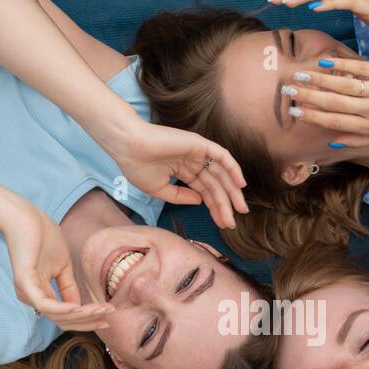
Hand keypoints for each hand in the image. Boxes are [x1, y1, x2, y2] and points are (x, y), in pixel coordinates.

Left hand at [0, 191, 114, 329]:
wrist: (26, 217)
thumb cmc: (43, 237)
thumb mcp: (63, 267)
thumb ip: (69, 288)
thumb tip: (80, 308)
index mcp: (40, 294)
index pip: (65, 316)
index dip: (87, 319)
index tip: (108, 315)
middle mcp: (32, 297)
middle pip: (62, 321)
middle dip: (88, 321)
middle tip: (109, 318)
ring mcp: (27, 291)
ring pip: (57, 315)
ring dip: (82, 315)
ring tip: (102, 310)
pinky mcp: (24, 282)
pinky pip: (46, 304)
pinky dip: (64, 309)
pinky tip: (80, 308)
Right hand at [106, 121, 247, 229]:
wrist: (128, 147)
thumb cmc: (137, 166)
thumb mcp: (159, 189)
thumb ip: (180, 197)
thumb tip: (200, 202)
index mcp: (183, 171)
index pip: (205, 192)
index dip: (214, 208)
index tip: (222, 224)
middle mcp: (193, 162)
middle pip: (215, 186)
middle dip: (225, 205)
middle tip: (233, 223)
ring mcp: (197, 153)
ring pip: (221, 174)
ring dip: (232, 192)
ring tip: (240, 209)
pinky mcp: (199, 144)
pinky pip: (222, 156)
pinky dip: (233, 169)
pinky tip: (240, 185)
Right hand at [284, 56, 368, 146]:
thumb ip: (358, 139)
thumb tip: (332, 143)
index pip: (335, 122)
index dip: (314, 116)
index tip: (295, 111)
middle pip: (335, 103)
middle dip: (310, 96)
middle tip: (289, 90)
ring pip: (345, 85)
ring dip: (320, 80)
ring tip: (301, 75)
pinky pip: (362, 68)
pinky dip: (343, 65)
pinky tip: (325, 62)